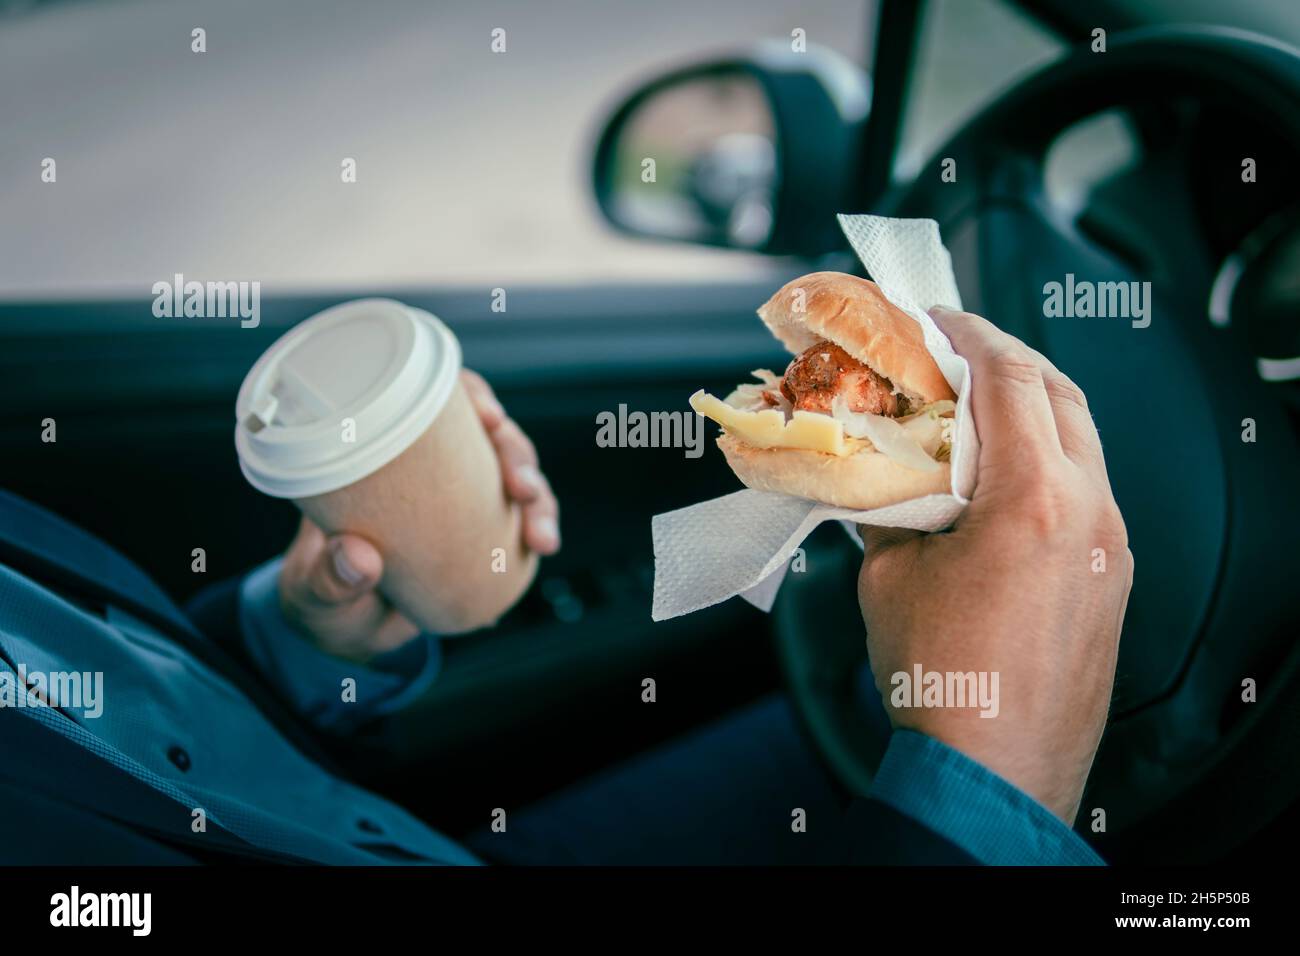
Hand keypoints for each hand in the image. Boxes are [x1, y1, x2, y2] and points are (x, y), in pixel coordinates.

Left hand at [277, 369, 560, 662]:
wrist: (346, 632)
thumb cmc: (321, 598)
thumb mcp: (315, 591)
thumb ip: (328, 579)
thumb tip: (359, 558)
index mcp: (381, 457)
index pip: (429, 400)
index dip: (468, 396)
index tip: (489, 416)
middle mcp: (427, 467)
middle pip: (487, 434)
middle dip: (517, 453)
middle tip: (523, 488)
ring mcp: (459, 498)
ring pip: (515, 474)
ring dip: (538, 496)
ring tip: (540, 534)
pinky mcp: (481, 532)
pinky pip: (521, 517)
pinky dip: (539, 525)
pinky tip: (541, 543)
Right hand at [857, 307, 1131, 822]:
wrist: (992, 771)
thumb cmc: (938, 678)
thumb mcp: (888, 575)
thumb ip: (893, 505)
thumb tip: (886, 475)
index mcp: (1032, 498)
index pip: (1012, 379)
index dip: (971, 334)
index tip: (937, 318)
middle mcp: (1089, 512)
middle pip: (1061, 394)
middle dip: (1008, 358)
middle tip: (957, 348)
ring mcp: (1111, 547)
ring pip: (1082, 440)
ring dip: (1032, 407)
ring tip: (978, 402)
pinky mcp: (1113, 579)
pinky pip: (1087, 489)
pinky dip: (1048, 457)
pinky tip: (1005, 472)